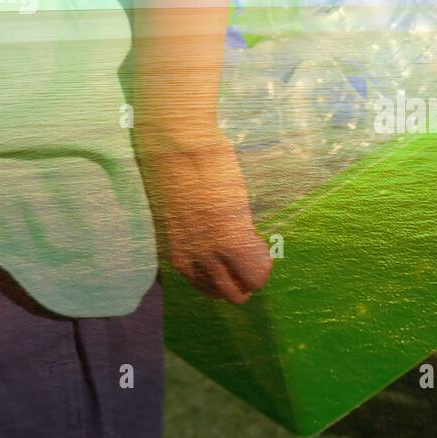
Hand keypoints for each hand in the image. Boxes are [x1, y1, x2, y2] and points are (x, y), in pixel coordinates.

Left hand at [138, 131, 271, 303]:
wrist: (176, 144)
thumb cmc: (173, 163)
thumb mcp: (178, 206)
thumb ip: (192, 225)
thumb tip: (206, 224)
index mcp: (174, 248)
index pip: (200, 283)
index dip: (220, 272)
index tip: (229, 257)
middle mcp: (188, 258)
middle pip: (220, 293)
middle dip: (237, 283)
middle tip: (247, 260)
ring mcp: (208, 251)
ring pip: (238, 290)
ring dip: (251, 277)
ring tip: (256, 254)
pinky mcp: (230, 237)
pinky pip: (256, 270)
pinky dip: (263, 266)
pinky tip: (263, 246)